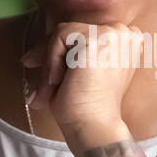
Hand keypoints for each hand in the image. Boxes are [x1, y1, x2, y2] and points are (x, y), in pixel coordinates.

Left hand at [21, 21, 146, 137]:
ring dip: (51, 60)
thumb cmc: (87, 106)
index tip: (47, 69)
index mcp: (127, 40)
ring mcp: (114, 33)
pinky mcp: (98, 38)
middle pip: (74, 30)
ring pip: (64, 32)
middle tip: (37, 77)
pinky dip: (51, 59)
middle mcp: (125, 33)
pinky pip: (60, 36)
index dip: (62, 49)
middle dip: (51, 54)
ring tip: (50, 88)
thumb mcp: (80, 73)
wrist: (95, 126)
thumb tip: (29, 56)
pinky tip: (57, 80)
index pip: (86, 32)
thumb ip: (69, 54)